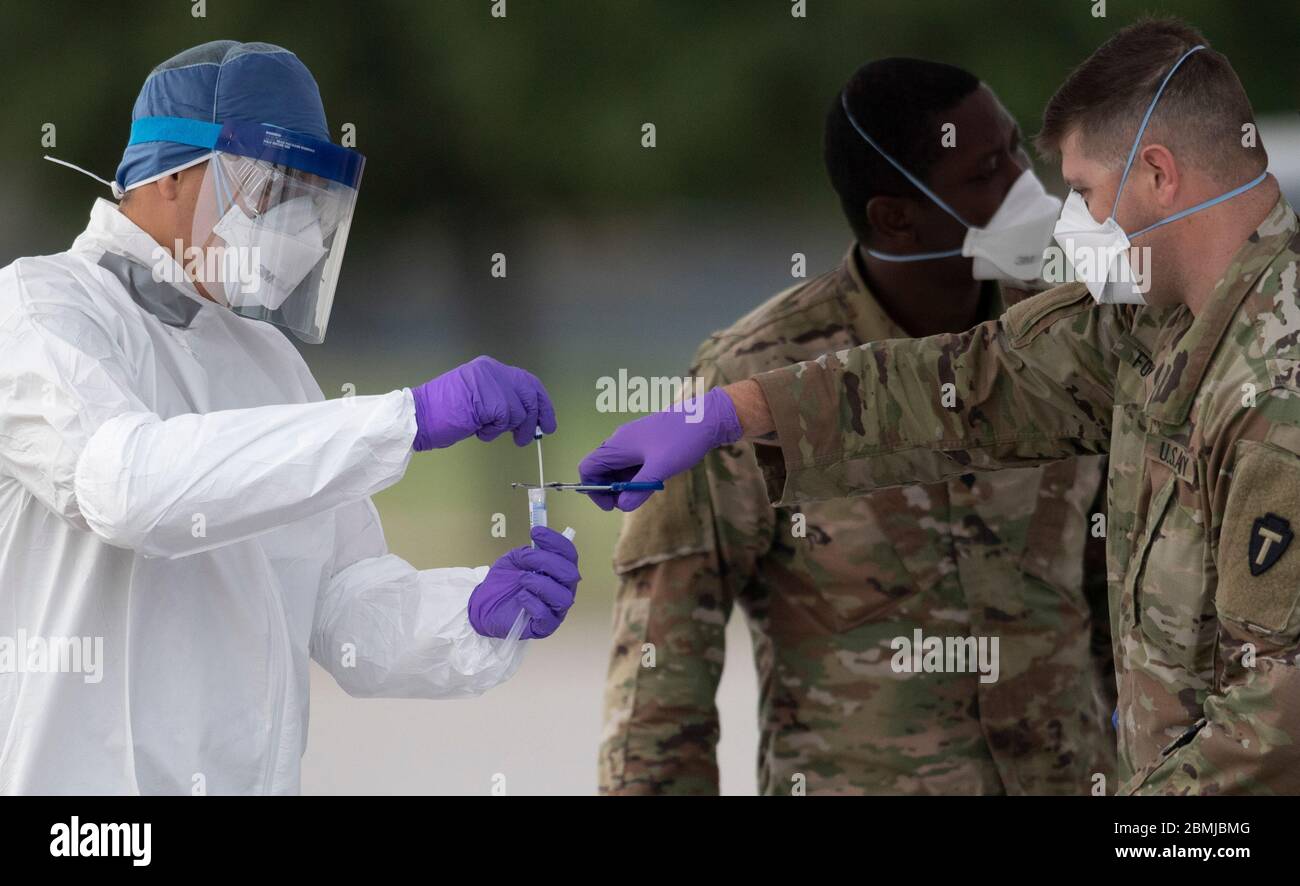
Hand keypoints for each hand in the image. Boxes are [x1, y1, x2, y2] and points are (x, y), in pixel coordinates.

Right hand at [410, 355, 556, 450]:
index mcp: (488, 368)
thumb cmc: (442, 413)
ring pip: (519, 410)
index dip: (541, 401)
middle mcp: (491, 370)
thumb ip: (500, 400)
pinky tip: (479, 432)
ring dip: (508, 428)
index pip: (526, 381)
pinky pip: (505, 421)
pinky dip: (493, 432)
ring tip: (488, 431)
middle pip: (530, 392)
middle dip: (537, 416)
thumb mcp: (476, 399)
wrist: (417, 417)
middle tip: (534, 434)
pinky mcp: (487, 400)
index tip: (547, 419)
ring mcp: (490, 383)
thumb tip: (528, 416)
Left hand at [468, 526, 579, 639]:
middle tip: (525, 559)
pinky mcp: (544, 626)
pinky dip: (533, 603)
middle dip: (547, 562)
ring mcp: (556, 610)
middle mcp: (563, 589)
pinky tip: (521, 596)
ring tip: (523, 579)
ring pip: (563, 597)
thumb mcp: (514, 560)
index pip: (569, 554)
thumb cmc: (504, 582)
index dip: (556, 541)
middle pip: (570, 574)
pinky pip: (547, 616)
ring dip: (541, 584)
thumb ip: (528, 553)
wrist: (484, 604)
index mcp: (559, 571)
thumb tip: (536, 548)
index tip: (536, 531)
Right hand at [577, 387, 741, 511]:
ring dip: (623, 483)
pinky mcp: (644, 441)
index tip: (612, 504)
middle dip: (609, 488)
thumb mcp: (660, 469)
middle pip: (600, 468)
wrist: (705, 418)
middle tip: (629, 501)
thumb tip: (622, 505)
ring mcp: (632, 440)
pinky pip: (629, 462)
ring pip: (616, 466)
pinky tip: (652, 480)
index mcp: (617, 446)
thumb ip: (639, 488)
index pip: (588, 468)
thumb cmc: (680, 440)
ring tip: (644, 490)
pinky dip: (634, 474)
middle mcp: (619, 442)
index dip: (593, 489)